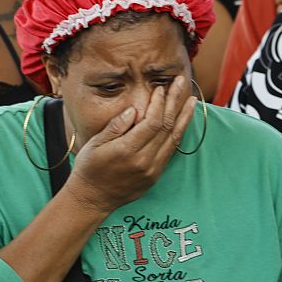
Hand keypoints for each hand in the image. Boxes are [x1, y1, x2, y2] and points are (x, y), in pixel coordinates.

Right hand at [66, 75, 196, 214]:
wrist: (92, 199)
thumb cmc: (89, 168)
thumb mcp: (95, 144)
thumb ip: (116, 126)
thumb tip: (133, 110)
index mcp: (127, 150)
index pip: (152, 122)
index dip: (159, 103)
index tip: (160, 88)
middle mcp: (144, 161)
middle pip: (167, 127)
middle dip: (175, 102)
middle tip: (181, 82)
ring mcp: (153, 169)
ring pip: (174, 138)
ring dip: (184, 117)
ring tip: (191, 100)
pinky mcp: (156, 175)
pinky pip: (172, 150)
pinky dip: (179, 133)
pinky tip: (183, 121)